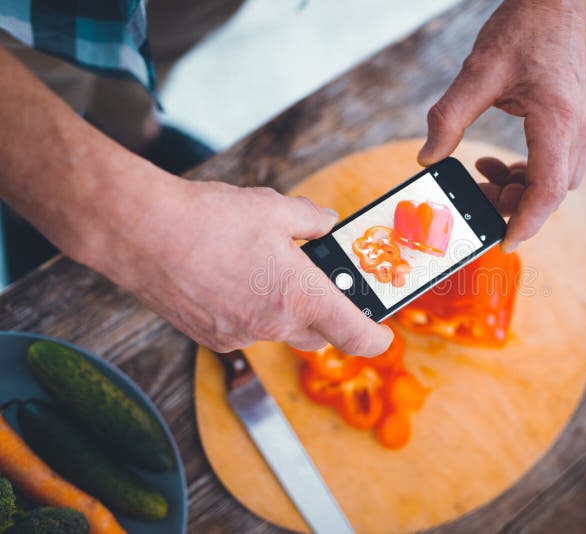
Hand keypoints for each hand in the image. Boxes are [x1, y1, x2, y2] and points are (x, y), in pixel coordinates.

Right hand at [98, 178, 393, 354]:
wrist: (141, 232)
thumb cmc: (210, 219)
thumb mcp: (274, 208)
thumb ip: (312, 220)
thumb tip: (328, 224)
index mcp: (300, 296)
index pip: (356, 336)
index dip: (376, 337)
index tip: (383, 332)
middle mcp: (274, 325)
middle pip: (319, 336)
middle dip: (327, 317)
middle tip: (320, 285)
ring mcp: (241, 335)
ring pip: (280, 331)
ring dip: (285, 310)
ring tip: (265, 271)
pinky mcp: (211, 337)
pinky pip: (246, 330)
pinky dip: (250, 311)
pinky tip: (232, 280)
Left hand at [418, 0, 585, 250]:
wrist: (553, 0)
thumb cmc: (523, 28)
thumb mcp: (477, 72)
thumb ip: (448, 118)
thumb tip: (427, 159)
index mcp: (556, 121)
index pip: (547, 190)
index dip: (526, 222)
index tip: (503, 241)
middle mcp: (574, 129)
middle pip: (551, 192)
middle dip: (514, 206)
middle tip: (476, 197)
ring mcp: (578, 126)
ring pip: (555, 182)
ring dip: (519, 189)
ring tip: (482, 173)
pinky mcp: (571, 121)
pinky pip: (555, 164)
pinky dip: (527, 173)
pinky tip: (496, 159)